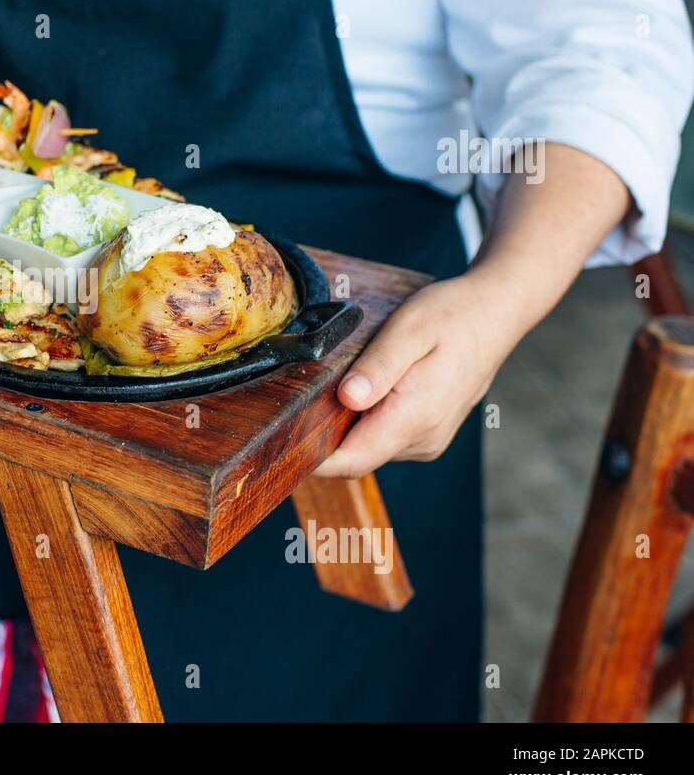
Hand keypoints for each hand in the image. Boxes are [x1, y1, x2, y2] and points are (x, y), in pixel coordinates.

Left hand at [314, 273, 519, 478]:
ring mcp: (427, 440)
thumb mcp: (410, 329)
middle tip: (294, 401)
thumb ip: (379, 366)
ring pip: (368, 446)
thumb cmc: (452, 315)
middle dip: (322, 435)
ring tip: (337, 384)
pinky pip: (383, 437)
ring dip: (345, 425)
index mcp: (415, 418)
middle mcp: (422, 440)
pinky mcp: (427, 434)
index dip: (310, 457)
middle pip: (354, 456)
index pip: (351, 461)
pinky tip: (362, 388)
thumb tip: (348, 399)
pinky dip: (365, 420)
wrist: (496, 313)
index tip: (278, 441)